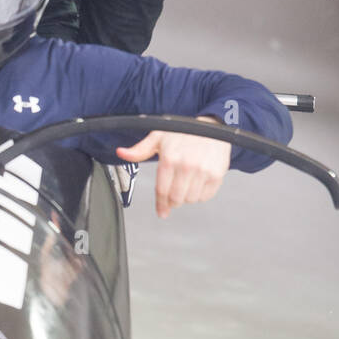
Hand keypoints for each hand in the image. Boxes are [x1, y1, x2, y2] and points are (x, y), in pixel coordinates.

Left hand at [116, 118, 230, 218]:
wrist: (212, 126)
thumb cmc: (184, 132)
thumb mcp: (158, 137)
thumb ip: (139, 150)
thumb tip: (121, 153)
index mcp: (169, 159)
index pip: (162, 190)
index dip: (160, 204)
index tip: (161, 212)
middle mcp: (186, 165)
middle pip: (176, 198)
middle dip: (173, 202)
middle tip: (174, 196)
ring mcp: (202, 171)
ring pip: (191, 199)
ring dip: (187, 197)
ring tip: (186, 184)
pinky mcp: (216, 174)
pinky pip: (205, 196)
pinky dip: (200, 195)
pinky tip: (198, 183)